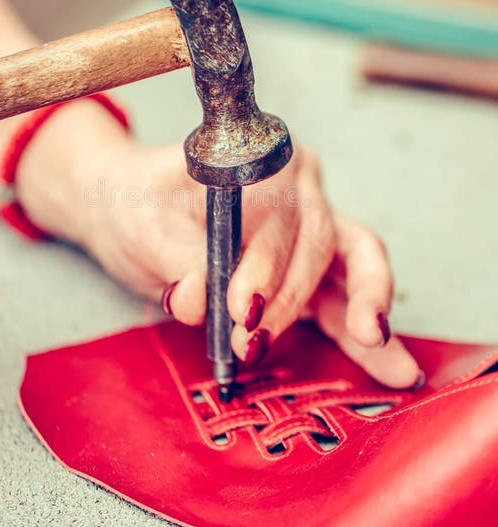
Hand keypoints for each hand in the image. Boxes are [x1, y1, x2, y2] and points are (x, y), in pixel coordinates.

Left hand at [17, 104, 420, 389]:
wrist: (131, 214)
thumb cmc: (140, 204)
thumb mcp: (144, 226)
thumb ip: (176, 261)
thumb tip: (198, 300)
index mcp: (261, 163)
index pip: (280, 212)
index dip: (268, 263)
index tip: (242, 307)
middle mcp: (297, 189)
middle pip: (317, 243)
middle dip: (289, 301)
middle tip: (252, 342)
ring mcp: (309, 228)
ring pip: (355, 266)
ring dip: (362, 316)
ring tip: (385, 361)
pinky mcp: (308, 269)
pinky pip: (347, 296)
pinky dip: (367, 328)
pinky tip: (394, 364)